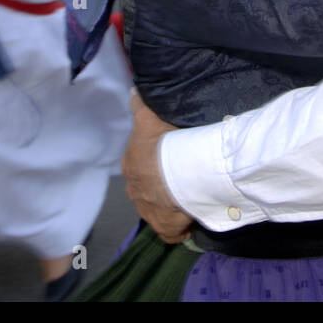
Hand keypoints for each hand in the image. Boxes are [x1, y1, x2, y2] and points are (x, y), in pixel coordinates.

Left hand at [121, 92, 191, 243]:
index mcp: (131, 164)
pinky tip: (191, 220)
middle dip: (161, 185)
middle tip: (183, 178)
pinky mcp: (163, 226)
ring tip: (190, 197)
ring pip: (158, 208)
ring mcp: (148, 210)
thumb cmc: (165, 142)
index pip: (140, 164)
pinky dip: (180, 227)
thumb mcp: (149, 116)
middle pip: (148, 188)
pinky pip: (170, 231)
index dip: (154, 163)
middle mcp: (135, 190)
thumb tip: (132, 91)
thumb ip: (139, 104)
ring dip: (171, 204)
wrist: (179, 171)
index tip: (170, 161)